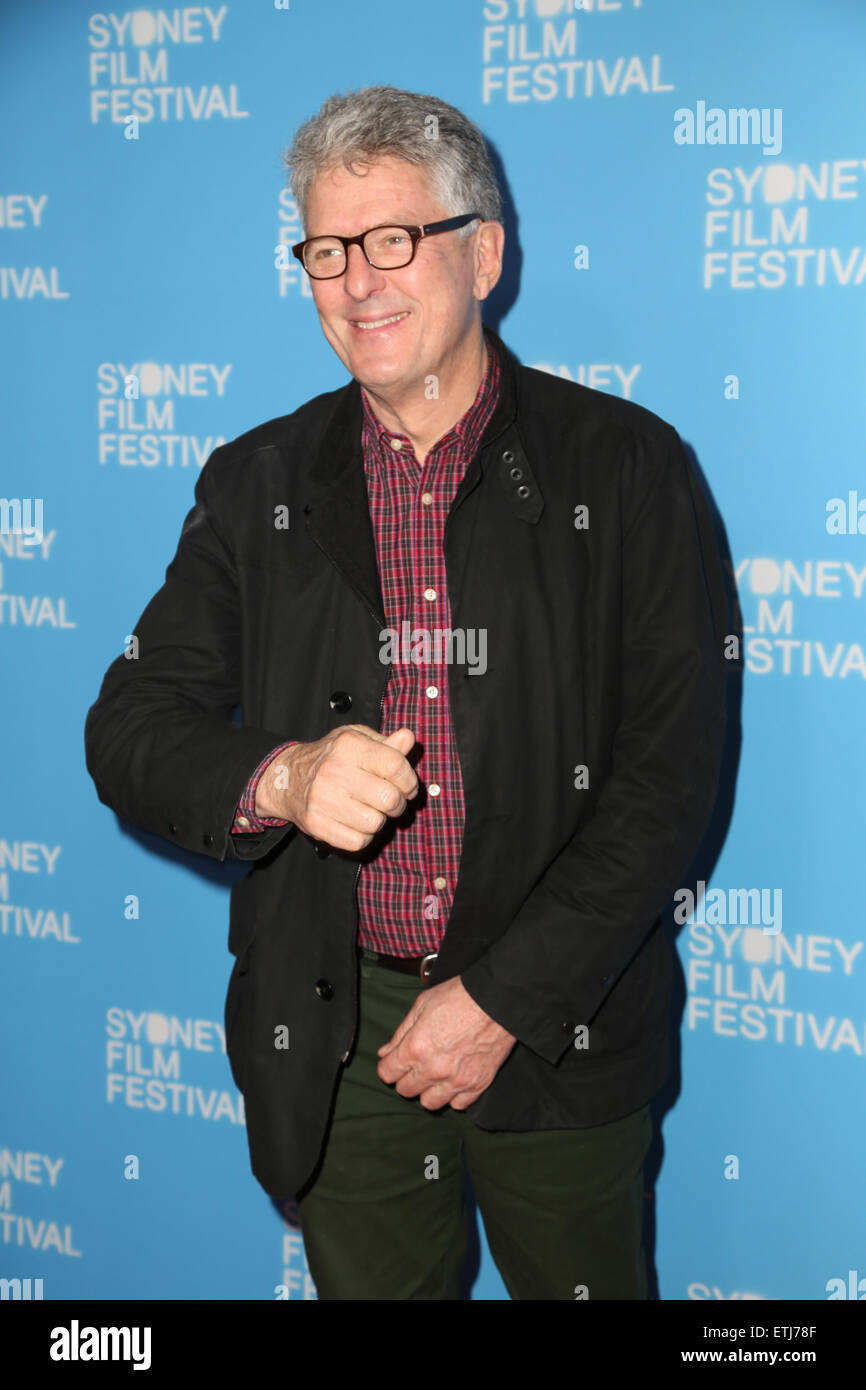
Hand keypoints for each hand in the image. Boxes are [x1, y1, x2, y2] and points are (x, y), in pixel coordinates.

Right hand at [255, 726, 417, 851]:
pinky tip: (357, 822)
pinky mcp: (316, 823)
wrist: (287, 779)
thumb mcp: (357, 740)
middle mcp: (334, 771)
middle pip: (389, 799)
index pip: (395, 766)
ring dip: (379, 819)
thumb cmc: (332, 757)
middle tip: (391, 801)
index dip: (410, 780)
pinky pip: (358, 841)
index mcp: (349, 746)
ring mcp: (322, 799)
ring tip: (370, 809)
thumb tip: (408, 738)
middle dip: (398, 804)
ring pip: (376, 823)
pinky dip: (364, 835)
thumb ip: (387, 744)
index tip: (407, 786)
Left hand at [377, 975, 516, 1109]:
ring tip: (435, 1075)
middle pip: (405, 1090)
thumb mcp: (422, 1005)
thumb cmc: (459, 997)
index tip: (394, 1061)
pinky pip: (458, 1105)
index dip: (388, 1066)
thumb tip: (386, 1052)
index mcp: (415, 1048)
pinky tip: (455, 1079)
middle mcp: (433, 1070)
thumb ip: (401, 1033)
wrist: (498, 1001)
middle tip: (416, 1064)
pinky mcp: (477, 1085)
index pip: (387, 1074)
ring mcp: (456, 1081)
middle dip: (407, 1077)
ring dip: (428, 1091)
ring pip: (430, 1103)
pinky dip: (454, 1095)